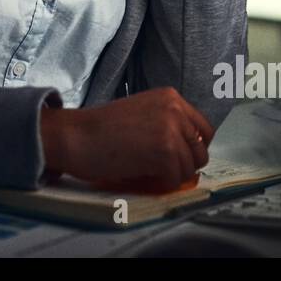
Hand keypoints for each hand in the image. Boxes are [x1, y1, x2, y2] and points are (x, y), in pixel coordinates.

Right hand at [40, 87, 215, 193]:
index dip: (192, 147)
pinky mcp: (164, 151)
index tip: (179, 157)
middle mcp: (175, 109)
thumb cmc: (101, 128)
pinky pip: (176, 178)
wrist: (77, 135)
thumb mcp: (142, 113)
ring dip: (172, 176)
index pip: (203, 128)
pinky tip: (144, 176)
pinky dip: (163, 183)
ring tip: (150, 173)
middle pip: (201, 150)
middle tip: (164, 170)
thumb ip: (166, 123)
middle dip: (185, 164)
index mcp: (170, 97)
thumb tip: (187, 151)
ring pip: (190, 167)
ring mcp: (171, 130)